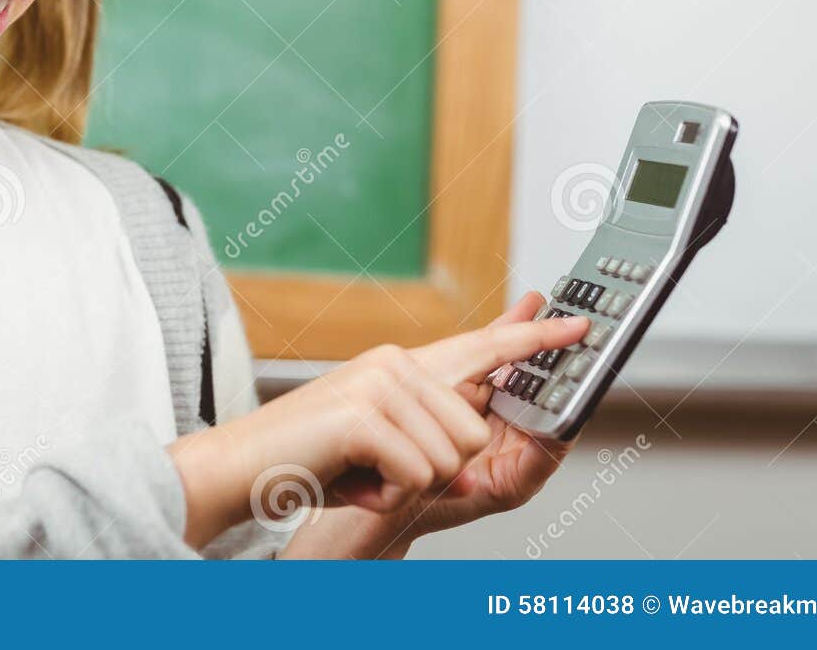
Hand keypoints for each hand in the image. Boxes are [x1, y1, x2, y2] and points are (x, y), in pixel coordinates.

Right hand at [167, 306, 590, 548]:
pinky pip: (418, 474)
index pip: (480, 348)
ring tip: (359, 473)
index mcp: (400, 365)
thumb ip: (427, 445)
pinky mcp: (365, 412)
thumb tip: (470, 466)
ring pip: (450, 460)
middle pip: (473, 435)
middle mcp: (394, 363)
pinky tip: (351, 479)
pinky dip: (385, 494)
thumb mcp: (377, 449)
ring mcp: (379, 382)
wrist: (239, 470)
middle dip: (434, 473)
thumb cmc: (306, 463)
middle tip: (378, 472)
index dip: (533, 336)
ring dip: (406, 486)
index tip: (577, 323)